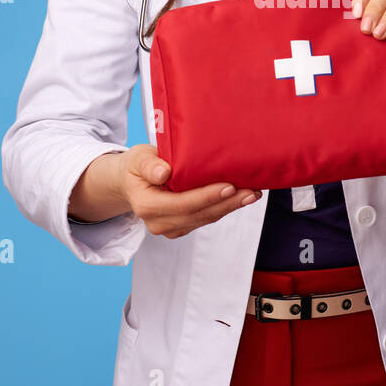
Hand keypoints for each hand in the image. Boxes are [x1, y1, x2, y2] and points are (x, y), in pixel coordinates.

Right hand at [118, 144, 261, 239]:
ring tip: (252, 194)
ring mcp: (170, 228)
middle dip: (227, 204)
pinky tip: (240, 198)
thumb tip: (164, 172)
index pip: (182, 203)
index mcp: (146, 205)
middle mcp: (158, 222)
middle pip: (198, 214)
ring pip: (205, 219)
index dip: (207, 197)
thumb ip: (149, 164)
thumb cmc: (138, 166)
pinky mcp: (181, 227)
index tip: (229, 186)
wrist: (132, 181)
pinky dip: (223, 208)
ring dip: (230, 207)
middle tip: (251, 191)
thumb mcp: (139, 158)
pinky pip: (205, 218)